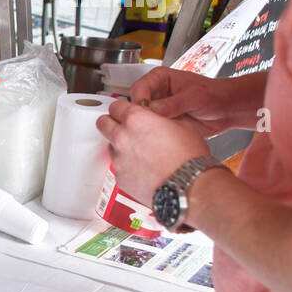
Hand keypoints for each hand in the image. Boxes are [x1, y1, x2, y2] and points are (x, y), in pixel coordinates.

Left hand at [96, 100, 210, 205]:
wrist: (187, 185)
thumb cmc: (188, 158)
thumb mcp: (182, 125)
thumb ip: (162, 117)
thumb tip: (157, 117)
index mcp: (136, 120)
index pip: (116, 106)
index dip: (123, 108)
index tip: (126, 112)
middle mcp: (122, 138)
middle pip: (103, 123)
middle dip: (112, 123)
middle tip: (123, 127)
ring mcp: (118, 159)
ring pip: (110, 146)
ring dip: (120, 146)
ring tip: (141, 152)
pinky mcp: (119, 177)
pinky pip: (118, 167)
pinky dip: (127, 166)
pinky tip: (143, 168)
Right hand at [129, 68, 261, 137]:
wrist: (228, 109)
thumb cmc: (215, 94)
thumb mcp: (195, 96)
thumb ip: (173, 103)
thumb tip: (153, 109)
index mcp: (159, 78)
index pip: (139, 88)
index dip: (139, 100)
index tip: (145, 111)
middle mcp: (156, 93)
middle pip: (136, 104)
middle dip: (141, 115)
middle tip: (150, 124)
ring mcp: (158, 109)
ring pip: (142, 119)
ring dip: (148, 126)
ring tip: (158, 131)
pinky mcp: (163, 122)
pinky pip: (151, 129)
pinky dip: (154, 134)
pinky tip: (161, 137)